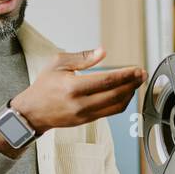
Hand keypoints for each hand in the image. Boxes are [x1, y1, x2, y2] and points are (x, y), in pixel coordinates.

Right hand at [11, 46, 144, 136]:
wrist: (32, 112)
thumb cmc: (44, 86)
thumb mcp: (58, 64)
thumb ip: (82, 57)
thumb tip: (102, 52)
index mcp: (73, 87)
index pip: (107, 81)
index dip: (126, 75)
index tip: (137, 69)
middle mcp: (80, 103)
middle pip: (116, 94)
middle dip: (133, 84)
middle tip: (142, 75)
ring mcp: (85, 115)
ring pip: (116, 106)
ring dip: (130, 94)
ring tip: (136, 83)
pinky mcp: (87, 121)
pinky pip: (110, 112)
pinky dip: (121, 102)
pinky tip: (125, 92)